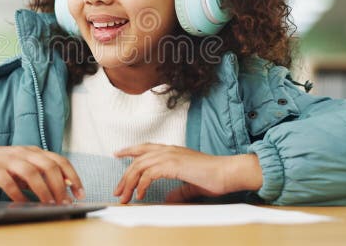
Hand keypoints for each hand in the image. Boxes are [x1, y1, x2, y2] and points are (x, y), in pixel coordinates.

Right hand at [0, 144, 84, 203]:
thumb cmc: (4, 164)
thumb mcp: (26, 166)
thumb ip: (43, 174)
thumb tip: (66, 187)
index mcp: (35, 152)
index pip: (59, 161)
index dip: (72, 177)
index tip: (80, 193)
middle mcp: (24, 153)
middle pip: (48, 166)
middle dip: (59, 186)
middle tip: (65, 202)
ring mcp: (8, 160)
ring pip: (30, 172)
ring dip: (42, 190)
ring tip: (49, 204)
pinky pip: (8, 182)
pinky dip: (18, 194)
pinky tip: (23, 204)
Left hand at [113, 144, 262, 202]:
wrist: (227, 173)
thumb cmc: (215, 177)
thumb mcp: (191, 184)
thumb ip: (179, 189)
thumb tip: (169, 198)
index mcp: (173, 151)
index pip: (145, 148)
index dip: (130, 150)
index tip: (118, 154)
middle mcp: (169, 150)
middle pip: (138, 160)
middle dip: (125, 176)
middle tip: (118, 191)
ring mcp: (171, 156)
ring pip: (140, 166)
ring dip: (130, 182)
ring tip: (125, 196)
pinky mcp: (173, 165)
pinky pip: (150, 174)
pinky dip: (142, 184)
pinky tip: (141, 195)